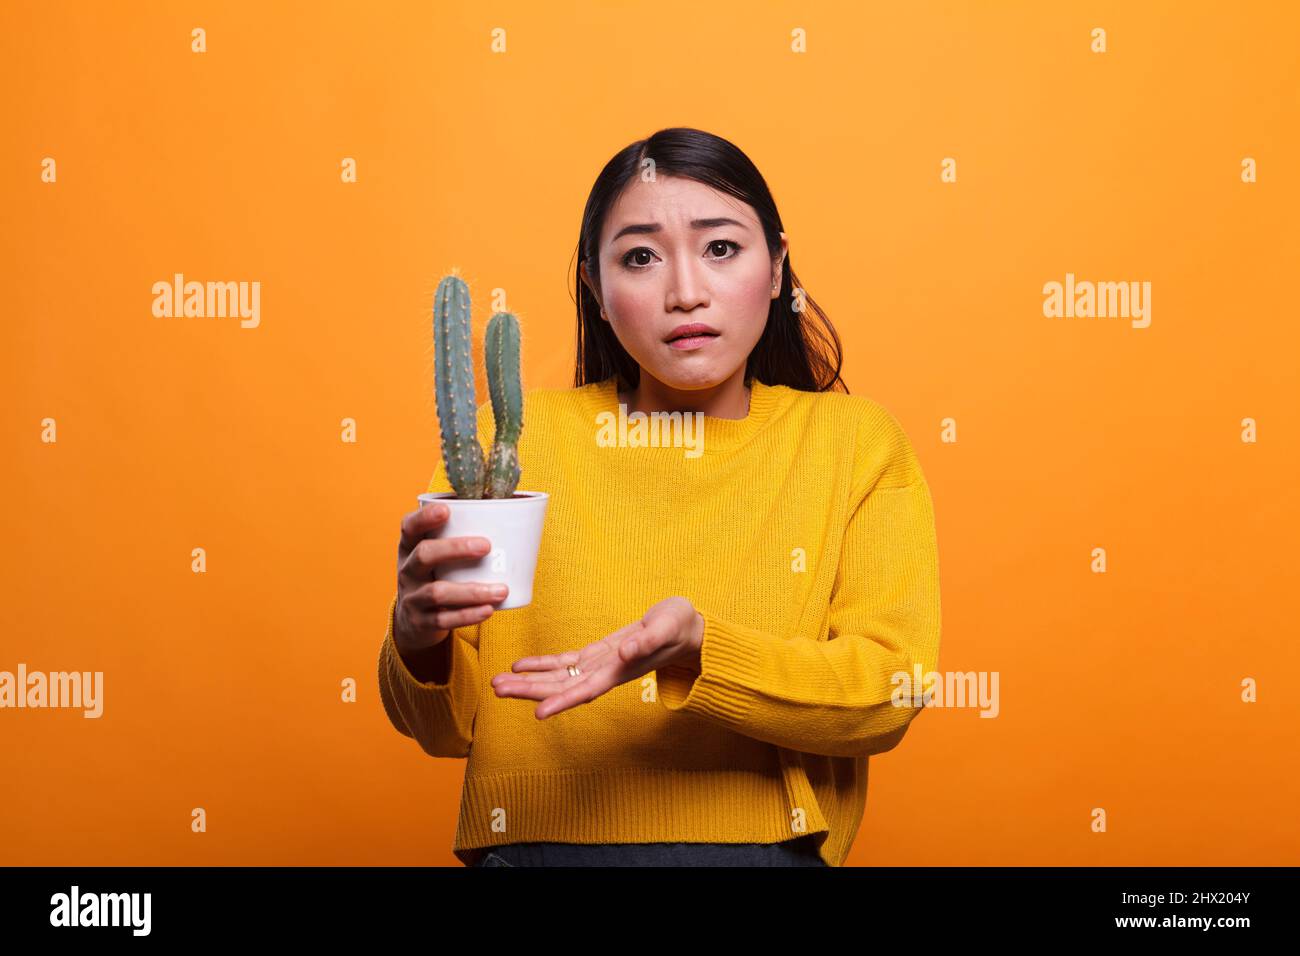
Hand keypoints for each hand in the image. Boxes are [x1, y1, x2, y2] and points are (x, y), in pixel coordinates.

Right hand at [394, 502, 508, 654]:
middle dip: (455, 549)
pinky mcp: (421, 622)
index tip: (446, 509)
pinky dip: (468, 615)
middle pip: (424, 555)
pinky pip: (444, 620)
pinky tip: (489, 610)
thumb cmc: (436, 578)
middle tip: (487, 546)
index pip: (409, 527)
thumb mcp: (436, 559)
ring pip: (437, 593)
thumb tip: (509, 519)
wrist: (412, 623)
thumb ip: (459, 540)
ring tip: (501, 590)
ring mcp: (412, 598)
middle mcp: (407, 571)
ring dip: (472, 591)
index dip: (424, 517)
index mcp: (410, 549)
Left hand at [491, 596, 704, 719]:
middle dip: (530, 690)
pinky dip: (541, 664)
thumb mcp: (668, 625)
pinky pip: (564, 662)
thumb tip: (624, 652)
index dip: (563, 701)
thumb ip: (649, 639)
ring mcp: (599, 665)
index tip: (539, 713)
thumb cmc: (679, 626)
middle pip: (562, 687)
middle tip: (496, 689)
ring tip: (497, 682)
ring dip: (528, 681)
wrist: (685, 629)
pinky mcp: (596, 654)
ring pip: (558, 678)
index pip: (587, 690)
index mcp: (621, 671)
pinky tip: (519, 665)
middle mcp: (605, 674)